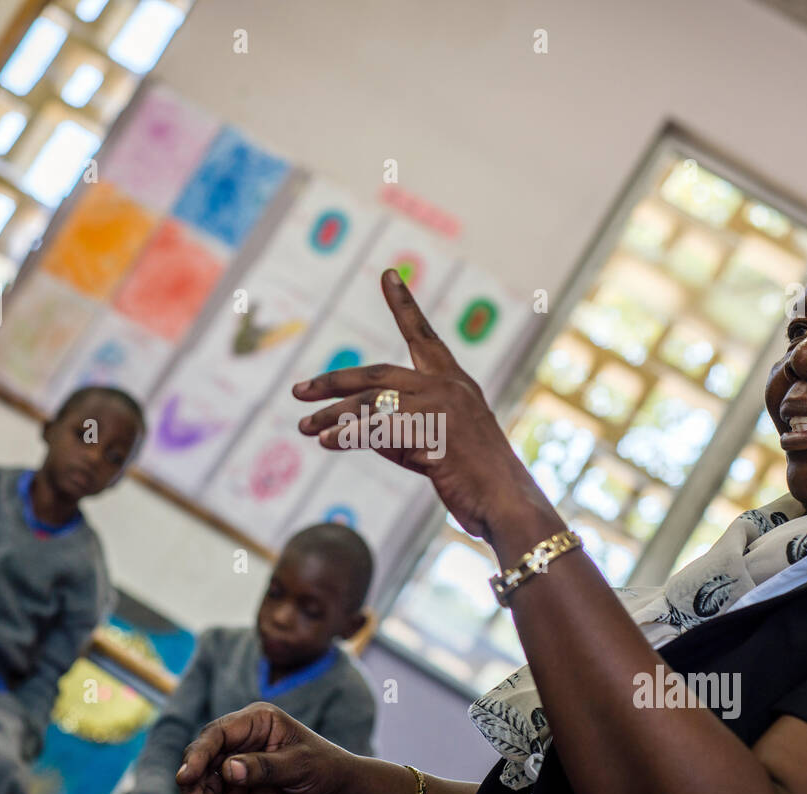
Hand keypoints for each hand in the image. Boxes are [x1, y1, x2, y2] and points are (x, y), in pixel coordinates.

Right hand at [176, 702, 357, 793]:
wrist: (337, 792)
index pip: (216, 734)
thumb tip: (227, 770)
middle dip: (195, 793)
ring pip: (205, 789)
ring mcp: (236, 765)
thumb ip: (264, 767)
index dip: (197, 755)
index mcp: (255, 721)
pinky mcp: (236, 789)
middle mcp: (240, 741)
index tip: (186, 779)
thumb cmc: (324, 767)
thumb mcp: (299, 765)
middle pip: (203, 764)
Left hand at [294, 269, 548, 541]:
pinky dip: (348, 434)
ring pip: (372, 403)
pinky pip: (379, 429)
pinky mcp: (434, 431)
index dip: (404, 304)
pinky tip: (326, 442)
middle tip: (299, 391)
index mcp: (455, 383)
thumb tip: (351, 425)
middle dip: (334, 381)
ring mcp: (443, 406)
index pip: (423, 336)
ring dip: (332, 415)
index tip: (388, 275)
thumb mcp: (431, 445)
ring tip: (304, 427)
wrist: (507, 504)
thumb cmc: (472, 481)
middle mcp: (449, 387)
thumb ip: (397, 428)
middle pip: (378, 375)